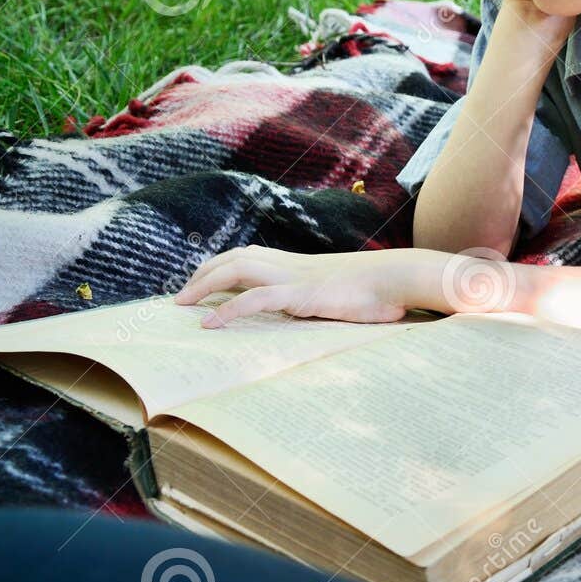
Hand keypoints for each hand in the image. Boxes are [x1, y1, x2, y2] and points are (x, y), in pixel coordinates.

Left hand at [172, 245, 440, 327]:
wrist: (400, 278)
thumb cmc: (379, 290)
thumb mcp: (342, 294)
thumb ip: (321, 299)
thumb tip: (312, 311)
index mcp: (299, 265)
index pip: (249, 256)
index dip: (221, 267)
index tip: (201, 285)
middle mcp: (291, 265)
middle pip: (235, 258)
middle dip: (203, 274)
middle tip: (181, 297)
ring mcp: (295, 277)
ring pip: (237, 269)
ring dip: (205, 285)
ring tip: (183, 305)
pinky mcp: (302, 295)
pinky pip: (256, 299)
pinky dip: (228, 310)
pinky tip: (209, 325)